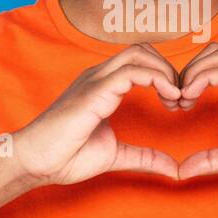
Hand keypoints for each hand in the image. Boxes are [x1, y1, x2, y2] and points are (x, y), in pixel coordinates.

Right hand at [11, 44, 181, 184]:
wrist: (36, 161)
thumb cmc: (66, 156)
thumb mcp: (115, 155)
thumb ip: (144, 157)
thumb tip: (172, 168)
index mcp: (102, 85)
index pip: (139, 61)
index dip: (164, 75)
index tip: (177, 102)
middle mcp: (98, 76)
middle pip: (143, 50)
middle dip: (168, 69)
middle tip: (180, 98)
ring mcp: (95, 80)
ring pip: (139, 54)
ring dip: (165, 72)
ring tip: (177, 97)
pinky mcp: (94, 90)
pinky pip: (131, 71)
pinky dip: (156, 79)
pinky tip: (169, 96)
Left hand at [175, 42, 217, 183]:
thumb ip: (213, 159)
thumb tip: (182, 169)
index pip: (215, 62)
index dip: (190, 76)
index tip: (178, 104)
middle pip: (214, 51)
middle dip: (188, 69)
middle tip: (177, 100)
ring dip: (192, 72)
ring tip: (183, 99)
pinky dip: (203, 78)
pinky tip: (191, 97)